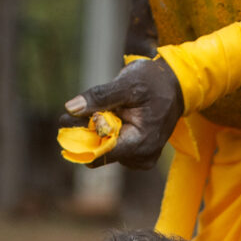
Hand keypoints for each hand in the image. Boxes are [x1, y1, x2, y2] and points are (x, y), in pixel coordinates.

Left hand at [60, 58, 183, 168]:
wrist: (175, 85)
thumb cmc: (153, 81)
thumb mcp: (127, 83)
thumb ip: (100, 97)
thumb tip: (70, 108)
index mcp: (142, 143)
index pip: (102, 152)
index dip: (81, 137)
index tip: (65, 120)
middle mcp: (142, 157)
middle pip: (101, 154)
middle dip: (86, 133)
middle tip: (73, 113)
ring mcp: (141, 159)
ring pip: (105, 152)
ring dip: (96, 133)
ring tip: (103, 111)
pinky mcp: (138, 156)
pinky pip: (113, 149)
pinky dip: (106, 135)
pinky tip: (114, 119)